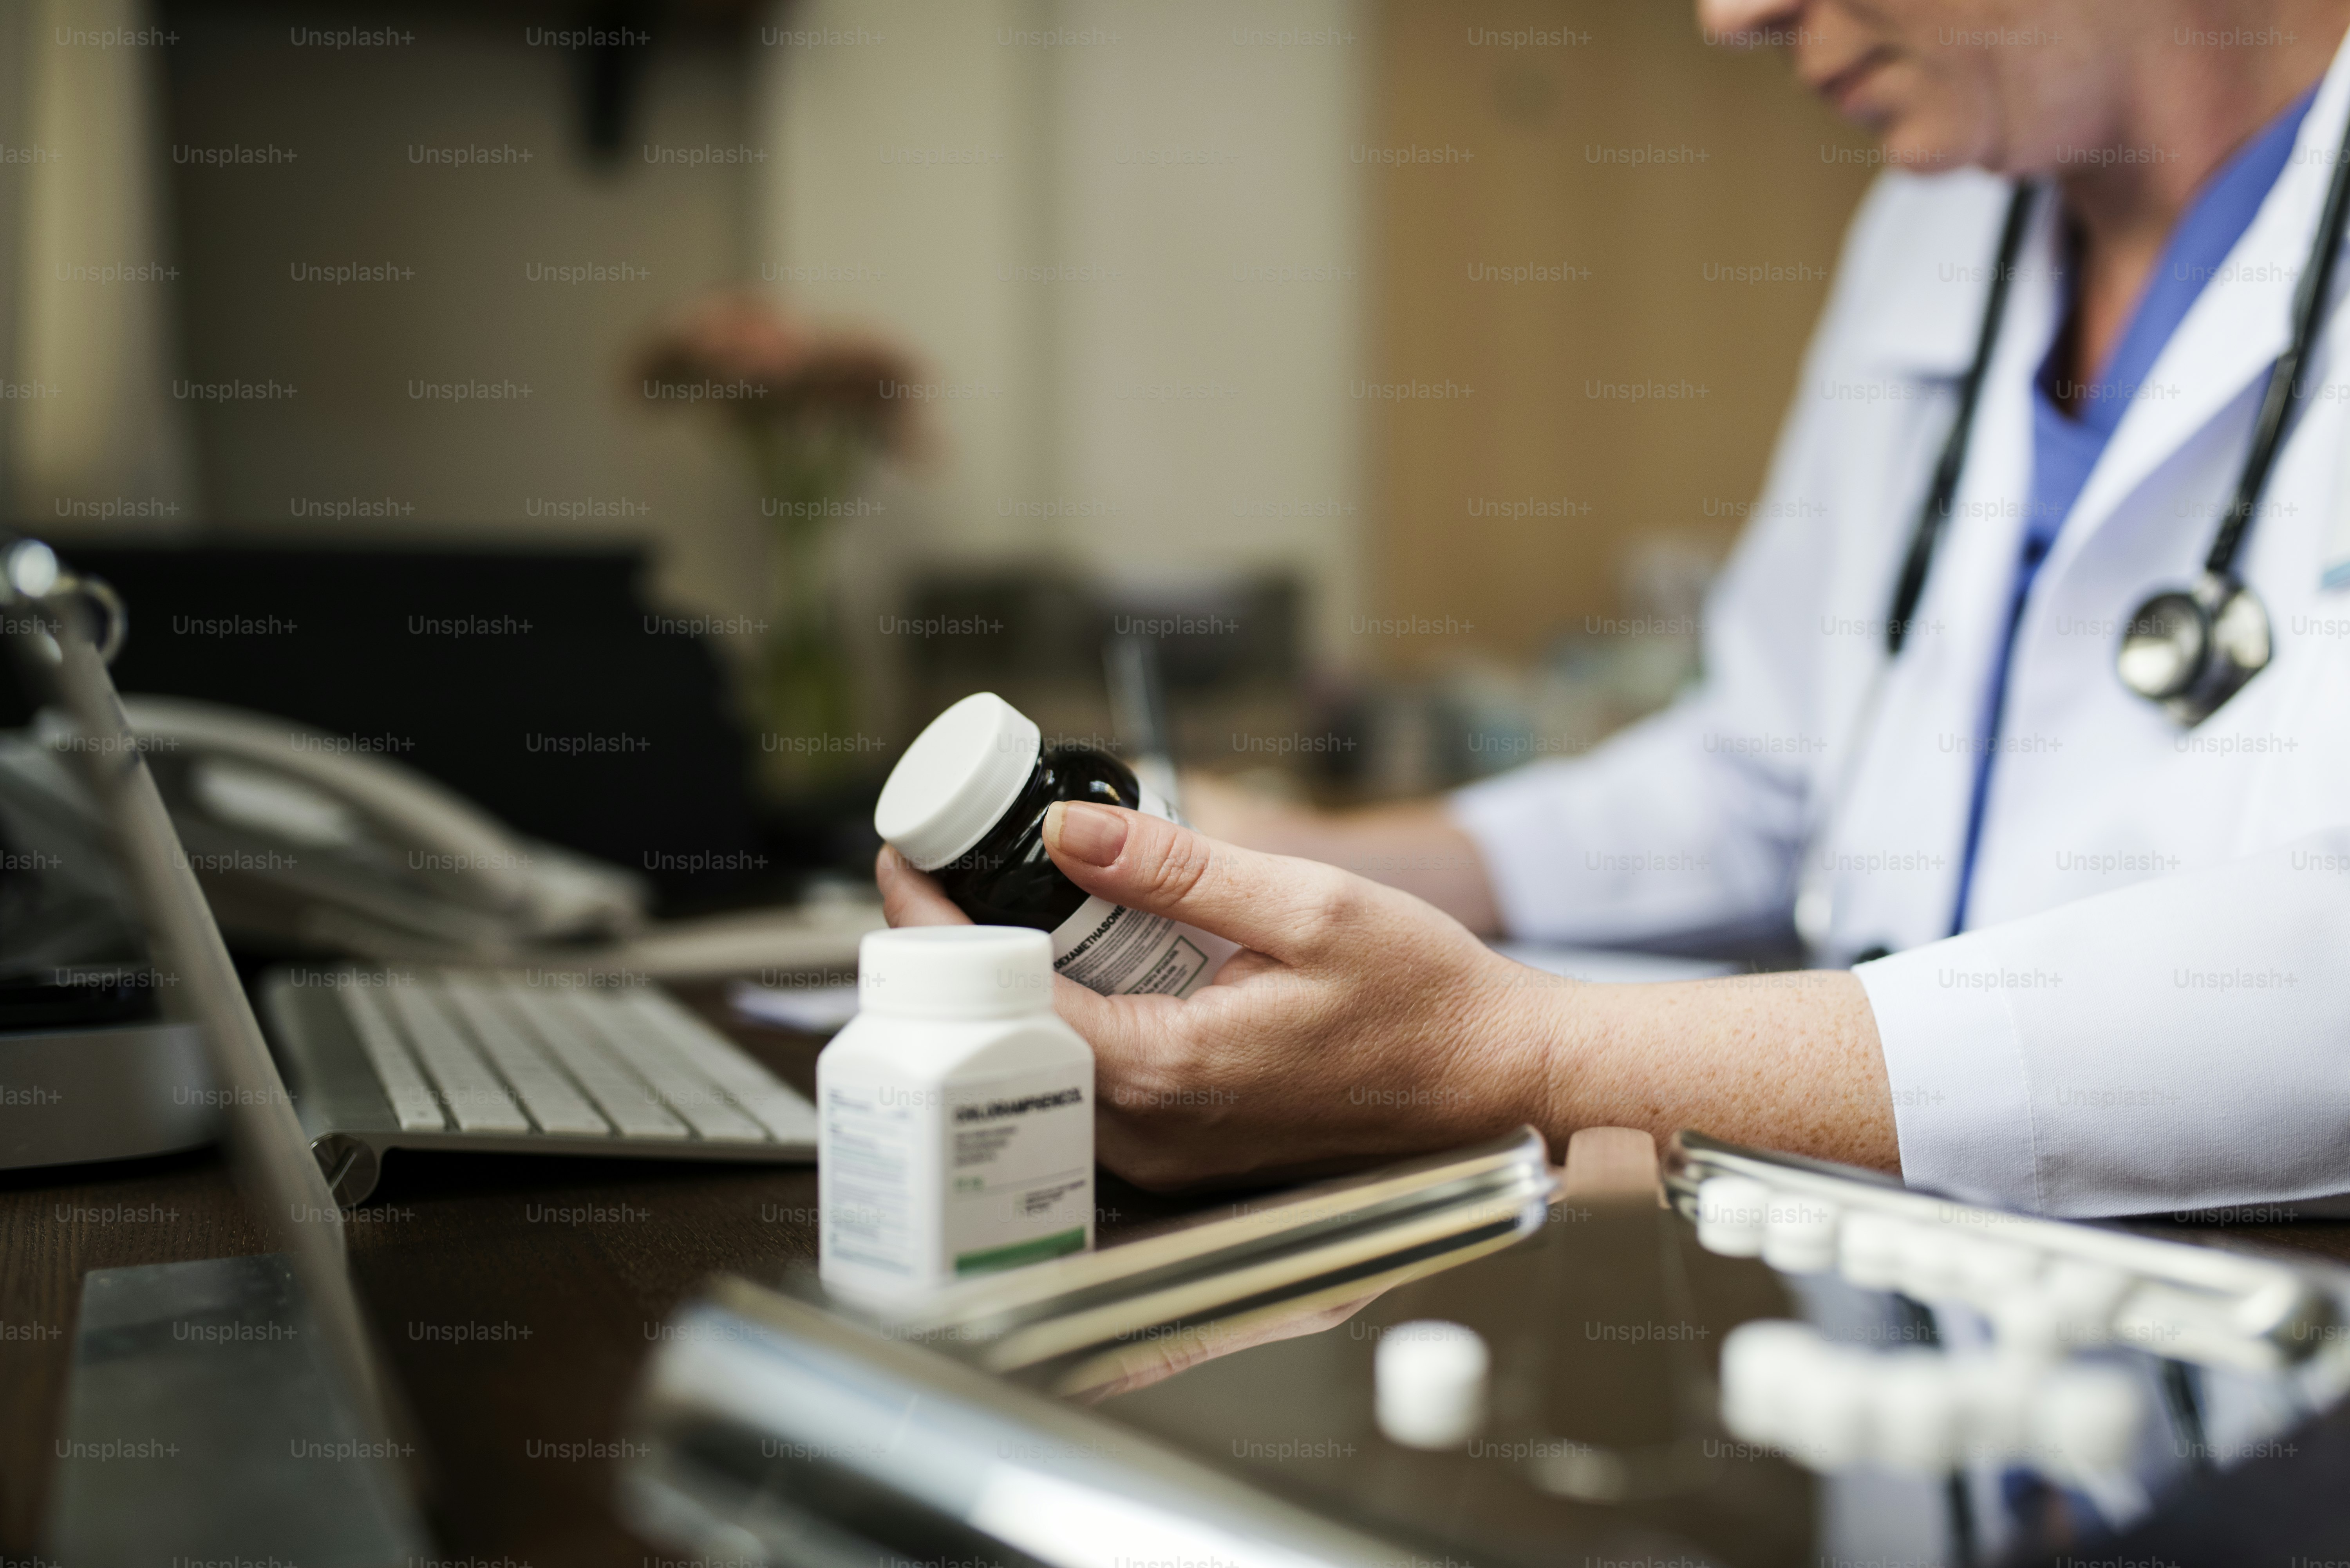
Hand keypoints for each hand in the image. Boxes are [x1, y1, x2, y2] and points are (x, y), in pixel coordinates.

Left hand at [876, 801, 1562, 1188]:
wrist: (1501, 1082)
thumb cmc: (1429, 1000)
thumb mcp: (1307, 904)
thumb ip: (1178, 870)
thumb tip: (1068, 832)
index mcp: (1171, 1069)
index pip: (1007, 1000)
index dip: (937, 929)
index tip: (903, 863)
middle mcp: (1157, 1132)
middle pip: (1010, 1042)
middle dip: (967, 957)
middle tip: (950, 874)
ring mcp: (1172, 1158)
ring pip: (1046, 1072)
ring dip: (1021, 992)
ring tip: (1015, 907)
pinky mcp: (1191, 1158)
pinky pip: (1095, 1092)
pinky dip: (1072, 1028)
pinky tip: (1089, 967)